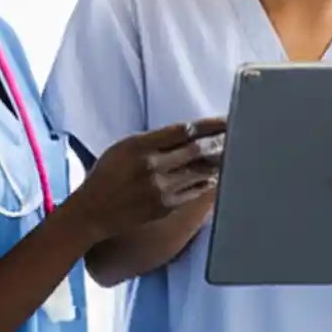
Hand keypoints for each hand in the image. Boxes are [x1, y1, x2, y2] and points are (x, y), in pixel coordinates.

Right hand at [72, 118, 225, 239]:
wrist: (93, 212)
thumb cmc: (107, 174)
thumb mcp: (124, 147)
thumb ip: (155, 139)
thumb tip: (189, 132)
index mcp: (140, 145)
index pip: (184, 130)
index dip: (209, 125)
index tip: (226, 120)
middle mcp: (152, 166)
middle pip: (196, 149)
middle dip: (220, 141)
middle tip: (239, 134)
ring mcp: (161, 188)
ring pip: (199, 171)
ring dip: (218, 161)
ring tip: (234, 153)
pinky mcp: (166, 206)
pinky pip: (194, 191)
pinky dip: (207, 182)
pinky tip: (216, 176)